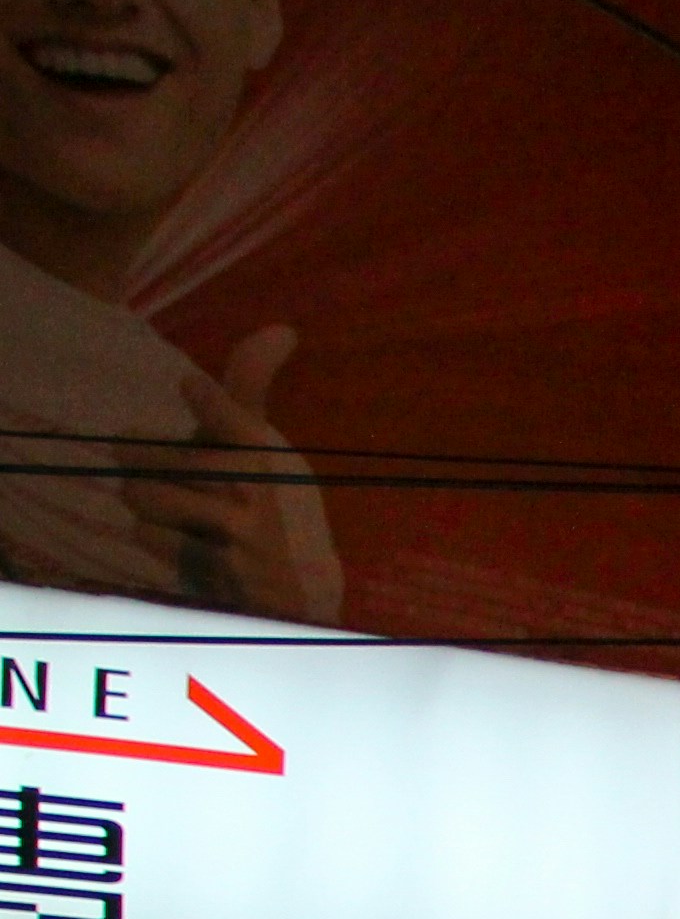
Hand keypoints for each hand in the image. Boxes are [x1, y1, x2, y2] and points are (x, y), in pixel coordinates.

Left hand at [124, 329, 346, 623]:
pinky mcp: (219, 570)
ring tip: (156, 499)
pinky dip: (154, 536)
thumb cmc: (280, 507)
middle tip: (132, 453)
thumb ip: (248, 391)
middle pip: (164, 458)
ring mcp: (239, 533)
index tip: (189, 386)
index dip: (209, 401)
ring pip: (149, 497)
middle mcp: (257, 490)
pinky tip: (177, 539)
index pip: (235, 415)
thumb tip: (281, 328)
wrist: (307, 590)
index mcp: (269, 454)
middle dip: (137, 456)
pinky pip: (153, 538)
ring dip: (144, 497)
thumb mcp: (270, 448)